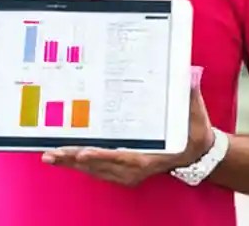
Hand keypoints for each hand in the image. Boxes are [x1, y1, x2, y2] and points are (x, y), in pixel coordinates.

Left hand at [42, 70, 214, 186]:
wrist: (197, 156)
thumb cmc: (195, 136)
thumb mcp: (197, 118)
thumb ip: (190, 97)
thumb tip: (189, 76)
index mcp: (151, 157)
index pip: (123, 158)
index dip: (102, 157)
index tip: (83, 153)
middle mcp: (136, 169)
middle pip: (101, 166)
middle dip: (75, 160)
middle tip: (51, 153)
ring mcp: (128, 172)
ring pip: (95, 170)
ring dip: (72, 163)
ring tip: (50, 155)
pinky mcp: (123, 171)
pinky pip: (98, 171)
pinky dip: (80, 165)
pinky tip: (65, 158)